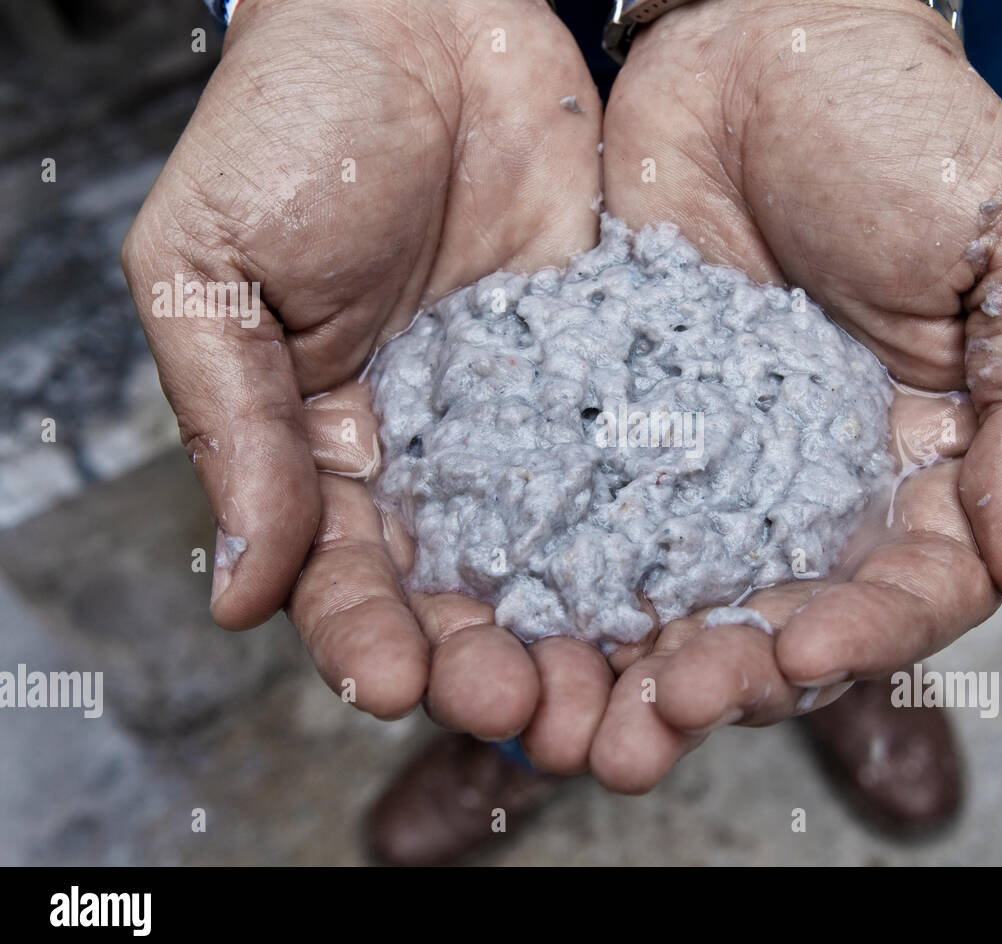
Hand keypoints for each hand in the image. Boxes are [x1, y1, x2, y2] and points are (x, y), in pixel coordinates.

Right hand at [121, 0, 608, 750]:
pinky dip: (659, 536)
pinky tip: (689, 592)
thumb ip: (235, 434)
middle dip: (496, 663)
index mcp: (329, 445)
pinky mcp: (608, 367)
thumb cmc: (290, 124)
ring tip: (618, 697)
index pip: (347, 575)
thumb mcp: (215, 277)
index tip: (399, 684)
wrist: (418, 11)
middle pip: (468, 592)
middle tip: (535, 718)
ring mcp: (529, 417)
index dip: (369, 638)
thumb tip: (239, 595)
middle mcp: (436, 451)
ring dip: (585, 635)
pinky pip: (635, 465)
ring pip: (560, 555)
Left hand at [589, 0, 1001, 790]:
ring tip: (585, 714)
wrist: (763, 38)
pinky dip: (565, 584)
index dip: (865, 638)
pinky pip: (594, 521)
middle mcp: (821, 489)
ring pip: (683, 596)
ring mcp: (716, 467)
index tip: (802, 655)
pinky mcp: (624, 431)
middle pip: (786, 620)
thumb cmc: (910, 132)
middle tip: (666, 714)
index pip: (914, 590)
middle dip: (731, 677)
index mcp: (930, 464)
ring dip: (637, 664)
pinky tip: (523, 623)